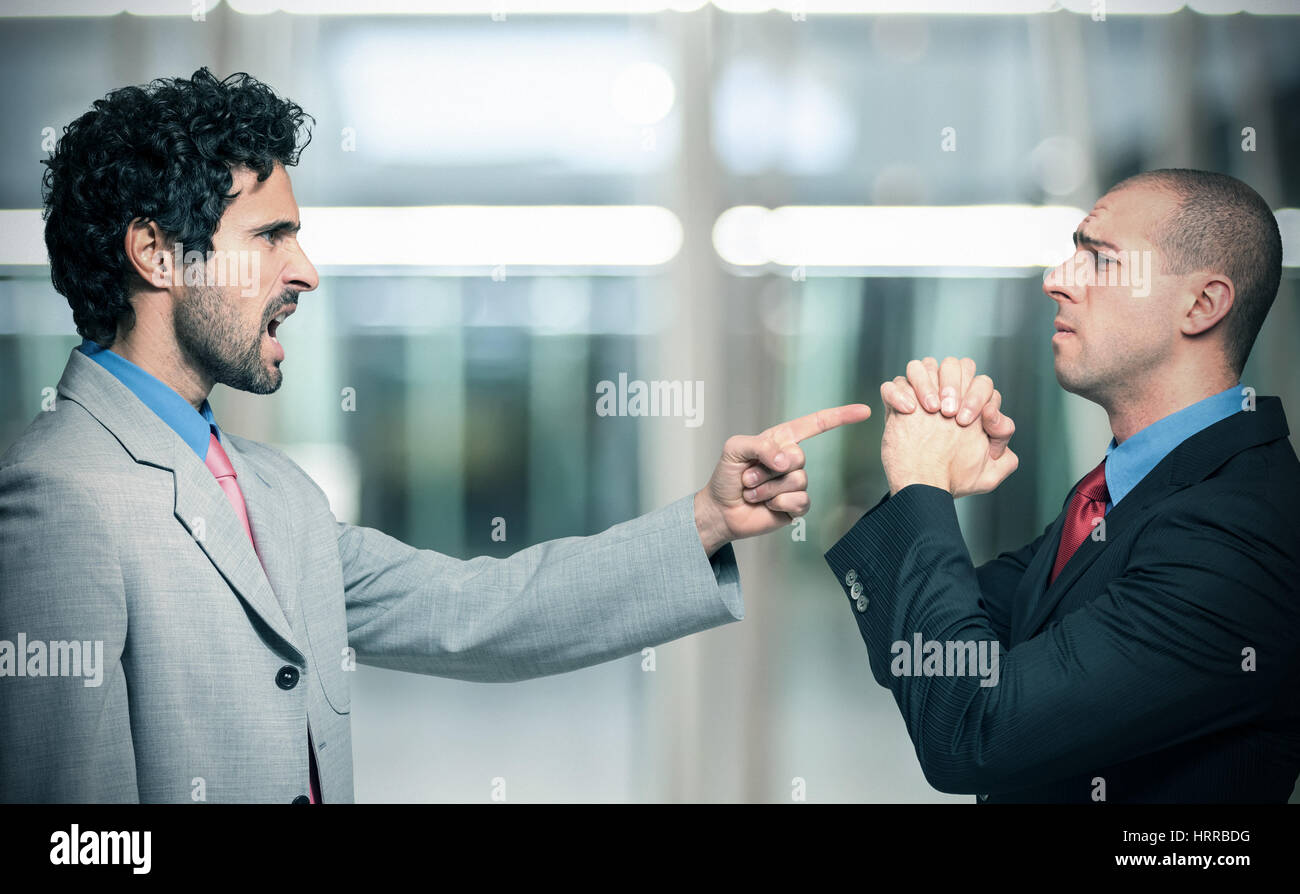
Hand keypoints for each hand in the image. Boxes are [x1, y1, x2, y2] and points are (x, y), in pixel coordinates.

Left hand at [695, 403, 871, 555]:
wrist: (721, 510)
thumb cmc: (726, 477)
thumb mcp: (735, 448)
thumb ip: (760, 445)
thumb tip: (786, 460)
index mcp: (780, 440)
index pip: (814, 425)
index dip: (840, 417)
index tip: (863, 411)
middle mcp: (791, 460)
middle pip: (799, 457)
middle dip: (767, 469)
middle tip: (748, 477)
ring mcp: (795, 483)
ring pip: (796, 481)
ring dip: (767, 488)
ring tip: (752, 492)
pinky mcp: (796, 505)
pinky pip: (800, 501)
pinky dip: (778, 503)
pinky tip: (766, 504)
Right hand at [879, 357, 1018, 497]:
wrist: (921, 488)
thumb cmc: (952, 480)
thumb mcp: (987, 474)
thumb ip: (1005, 453)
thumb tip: (997, 419)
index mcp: (971, 408)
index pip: (982, 382)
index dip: (977, 397)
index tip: (966, 422)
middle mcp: (947, 397)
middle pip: (956, 365)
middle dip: (954, 384)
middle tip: (949, 411)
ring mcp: (920, 398)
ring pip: (923, 366)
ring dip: (927, 382)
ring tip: (930, 409)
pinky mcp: (896, 405)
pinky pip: (894, 385)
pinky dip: (899, 393)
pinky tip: (908, 411)